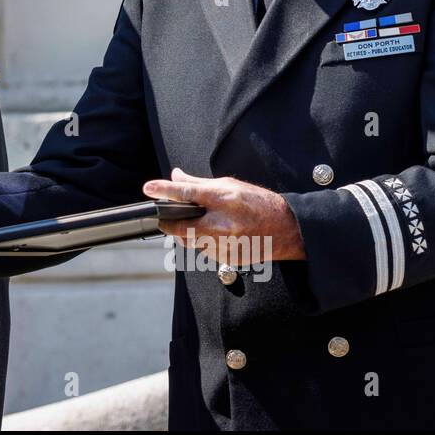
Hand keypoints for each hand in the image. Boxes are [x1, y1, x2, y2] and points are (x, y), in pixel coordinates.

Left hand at [144, 167, 305, 261]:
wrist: (287, 229)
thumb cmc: (258, 203)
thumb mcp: (230, 185)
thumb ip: (199, 184)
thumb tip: (175, 176)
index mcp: (223, 199)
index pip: (186, 193)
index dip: (164, 190)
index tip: (148, 188)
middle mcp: (223, 223)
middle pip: (181, 227)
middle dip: (169, 223)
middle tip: (166, 218)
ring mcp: (225, 243)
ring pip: (191, 241)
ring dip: (189, 233)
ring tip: (204, 224)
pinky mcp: (228, 258)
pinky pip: (204, 251)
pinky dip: (204, 243)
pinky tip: (218, 235)